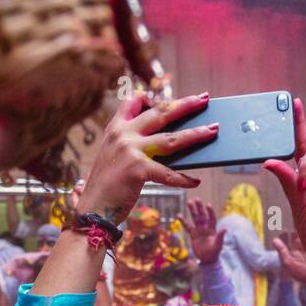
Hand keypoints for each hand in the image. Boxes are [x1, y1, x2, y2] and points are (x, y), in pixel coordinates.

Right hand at [76, 92, 212, 223]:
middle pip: (160, 113)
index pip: (133, 101)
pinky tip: (196, 181)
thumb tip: (166, 142)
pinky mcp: (137, 169)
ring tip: (213, 130)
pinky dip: (184, 179)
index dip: (151, 97)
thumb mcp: (112, 156)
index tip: (168, 97)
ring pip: (171, 139)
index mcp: (115, 129)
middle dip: (185, 104)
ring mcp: (130, 150)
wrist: (92, 208)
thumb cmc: (106, 186)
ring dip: (196, 134)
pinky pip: (168, 173)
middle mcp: (122, 134)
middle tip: (203, 99)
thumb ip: (131, 144)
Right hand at [184, 198, 224, 264]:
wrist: (207, 259)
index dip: (210, 212)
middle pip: (202, 215)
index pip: (211, 218)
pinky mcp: (193, 234)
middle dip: (200, 208)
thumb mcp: (218, 245)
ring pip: (195, 218)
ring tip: (189, 201)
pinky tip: (179, 215)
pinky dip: (183, 221)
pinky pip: (187, 226)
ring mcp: (199, 230)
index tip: (208, 205)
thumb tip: (225, 228)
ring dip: (192, 210)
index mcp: (212, 229)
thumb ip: (220, 237)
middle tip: (197, 199)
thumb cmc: (214, 252)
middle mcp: (206, 227)